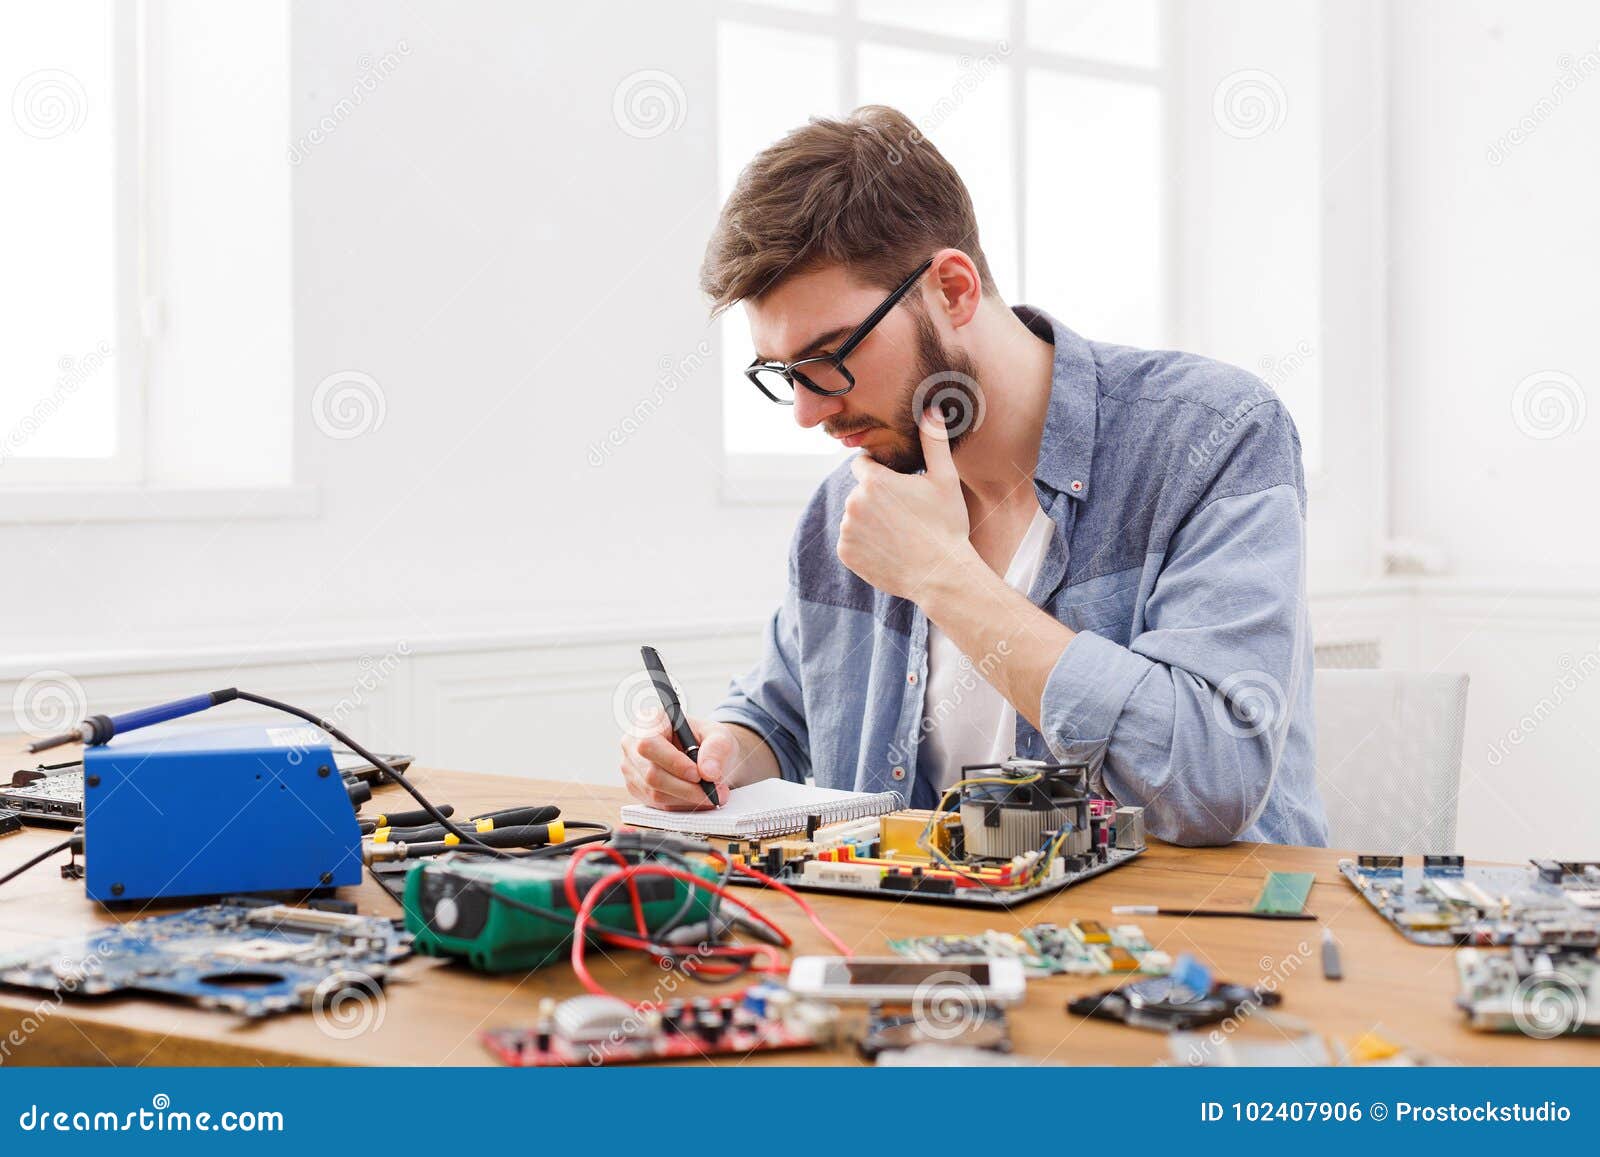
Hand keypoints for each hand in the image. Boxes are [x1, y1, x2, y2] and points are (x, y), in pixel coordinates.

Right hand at [619, 709, 734, 809]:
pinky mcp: (637, 788)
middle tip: (715, 792)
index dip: (673, 762)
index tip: (698, 775)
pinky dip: (682, 805)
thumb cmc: (706, 739)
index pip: (649, 745)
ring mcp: (631, 768)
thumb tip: (709, 773)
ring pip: (655, 793)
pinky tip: (698, 798)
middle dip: (687, 788)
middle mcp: (632, 744)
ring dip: (687, 799)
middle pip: (651, 774)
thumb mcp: (719, 736)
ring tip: (713, 796)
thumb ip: (716, 750)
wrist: (703, 753)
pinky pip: (658, 804)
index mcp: (648, 721)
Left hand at [836, 408, 974, 599]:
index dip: (881, 471)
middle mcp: (853, 504)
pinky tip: (890, 548)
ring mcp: (847, 530)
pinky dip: (865, 543)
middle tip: (906, 514)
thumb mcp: (945, 479)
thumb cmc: (946, 525)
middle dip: (877, 498)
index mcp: (874, 481)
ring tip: (900, 533)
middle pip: (860, 492)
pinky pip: (851, 541)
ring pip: (855, 516)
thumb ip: (933, 441)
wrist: (941, 575)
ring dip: (870, 520)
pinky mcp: (845, 554)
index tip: (898, 485)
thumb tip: (931, 408)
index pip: (863, 463)